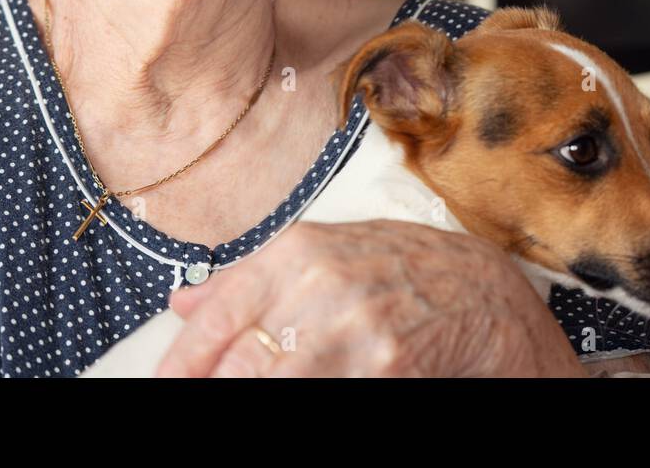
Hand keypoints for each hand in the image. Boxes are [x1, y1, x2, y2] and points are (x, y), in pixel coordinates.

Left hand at [156, 220, 587, 376]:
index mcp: (296, 252)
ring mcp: (353, 330)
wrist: (482, 293)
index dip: (181, 364)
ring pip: (272, 385)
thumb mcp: (326, 253)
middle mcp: (318, 286)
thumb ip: (251, 278)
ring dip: (260, 390)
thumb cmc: (403, 268)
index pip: (215, 320)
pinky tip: (321, 382)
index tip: (167, 384)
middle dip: (217, 386)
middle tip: (209, 392)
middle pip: (236, 366)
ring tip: (278, 379)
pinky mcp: (384, 366)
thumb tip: (183, 304)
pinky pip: (324, 397)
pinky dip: (314, 396)